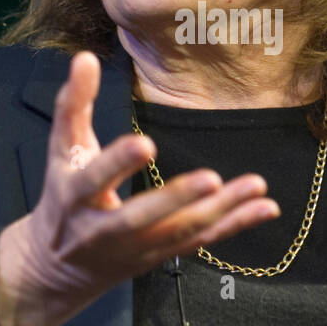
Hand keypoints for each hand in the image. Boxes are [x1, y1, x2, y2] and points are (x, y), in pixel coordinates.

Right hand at [0, 51, 279, 325]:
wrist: (60, 268)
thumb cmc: (63, 197)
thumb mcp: (61, 150)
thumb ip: (73, 104)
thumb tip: (84, 57)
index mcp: (76, 197)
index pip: (97, 178)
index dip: (119, 163)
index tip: (146, 143)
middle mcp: (105, 230)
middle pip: (142, 217)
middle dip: (177, 199)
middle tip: (212, 178)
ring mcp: (137, 248)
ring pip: (181, 232)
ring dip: (222, 211)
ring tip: (256, 186)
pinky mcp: (161, 256)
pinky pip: (203, 242)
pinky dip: (236, 225)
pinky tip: (266, 208)